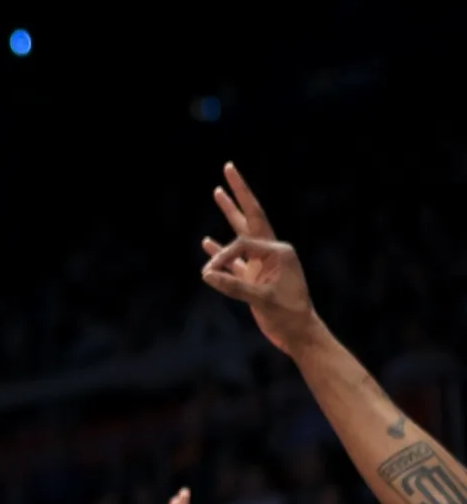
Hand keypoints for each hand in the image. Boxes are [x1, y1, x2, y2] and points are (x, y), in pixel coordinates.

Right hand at [199, 163, 320, 355]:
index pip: (242, 242)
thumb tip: (206, 274)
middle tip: (229, 168)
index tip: (209, 273)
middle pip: (249, 216)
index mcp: (279, 251)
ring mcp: (261, 264)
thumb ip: (234, 285)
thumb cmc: (288, 316)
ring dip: (228, 214)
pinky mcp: (252, 279)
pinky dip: (219, 253)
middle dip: (239, 193)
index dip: (222, 255)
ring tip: (217, 192)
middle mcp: (271, 252)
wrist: (298, 335)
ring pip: (239, 234)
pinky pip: (232, 261)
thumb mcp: (263, 300)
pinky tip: (206, 242)